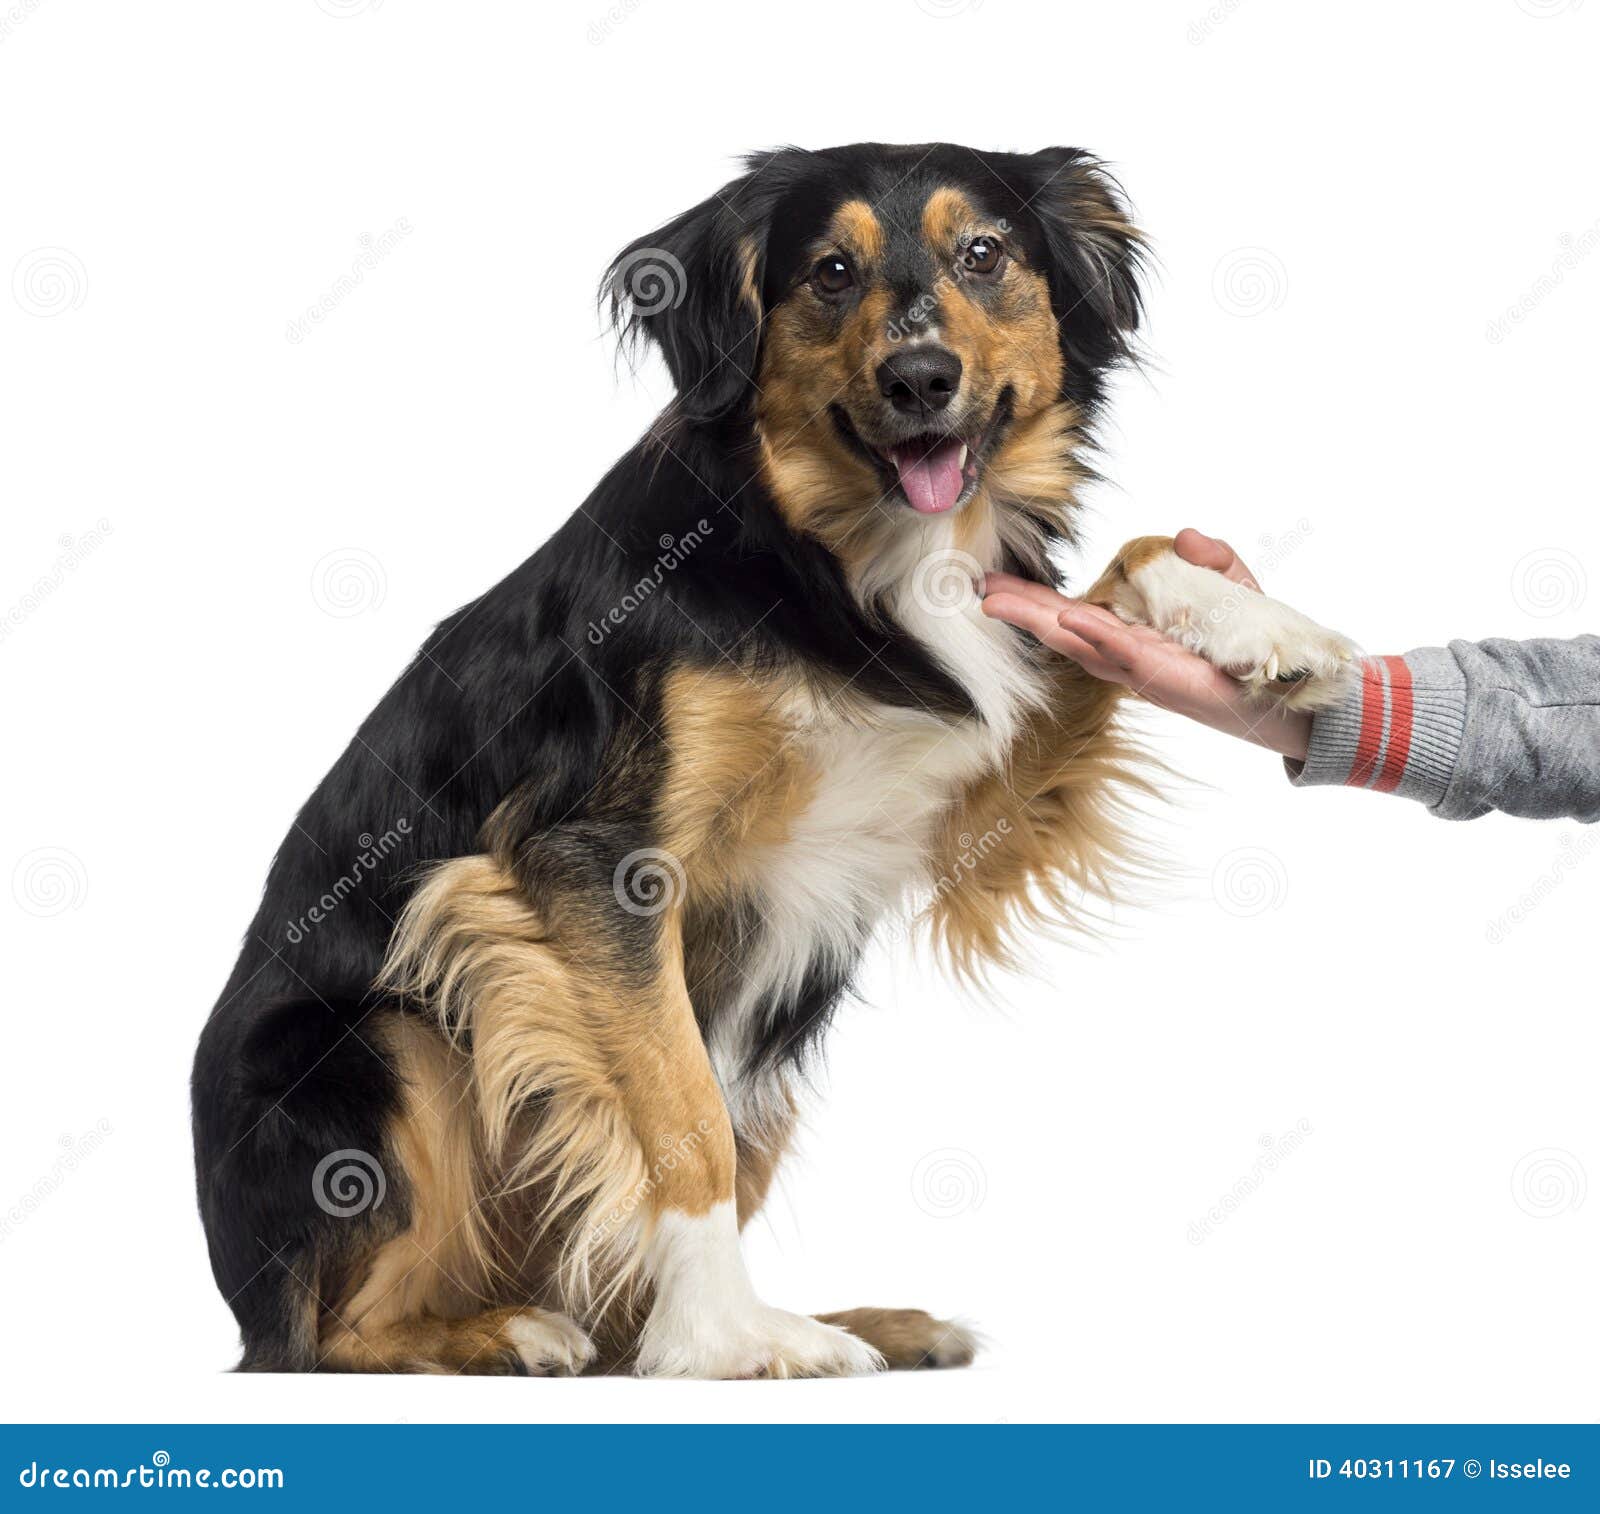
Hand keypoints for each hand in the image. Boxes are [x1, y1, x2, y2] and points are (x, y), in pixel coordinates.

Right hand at [980, 529, 1311, 760]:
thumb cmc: (1253, 646)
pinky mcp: (1164, 676)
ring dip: (1040, 620)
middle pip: (1060, 629)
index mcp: (1132, 632)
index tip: (995, 582)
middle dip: (1018, 610)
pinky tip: (1068, 617)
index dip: (1034, 598)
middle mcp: (1126, 653)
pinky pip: (1123, 652)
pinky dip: (1096, 633)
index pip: (1073, 612)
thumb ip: (1212, 558)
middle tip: (977, 591)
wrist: (1286, 689)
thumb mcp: (1233, 588)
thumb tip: (1185, 536)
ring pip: (1077, 642)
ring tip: (998, 603)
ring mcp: (1139, 667)